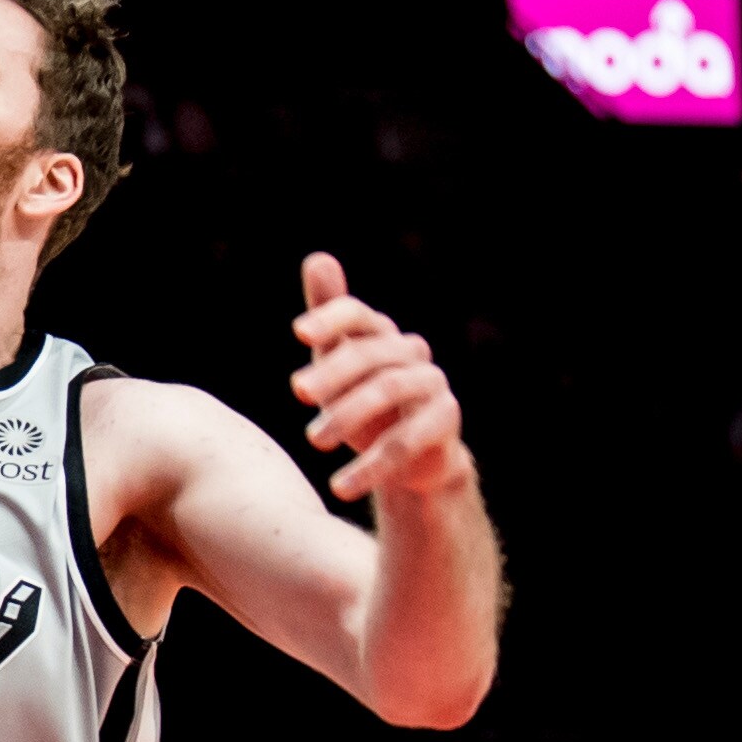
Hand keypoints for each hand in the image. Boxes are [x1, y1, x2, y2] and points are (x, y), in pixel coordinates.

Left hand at [291, 252, 472, 502]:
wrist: (407, 461)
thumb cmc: (362, 403)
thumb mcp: (336, 364)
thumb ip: (328, 319)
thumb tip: (318, 257)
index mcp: (380, 336)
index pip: (358, 314)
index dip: (331, 317)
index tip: (299, 332)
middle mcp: (411, 354)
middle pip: (371, 355)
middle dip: (332, 373)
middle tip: (296, 392)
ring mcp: (433, 387)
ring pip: (391, 392)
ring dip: (348, 416)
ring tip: (313, 440)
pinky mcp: (446, 423)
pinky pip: (410, 440)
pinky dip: (373, 464)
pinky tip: (340, 483)